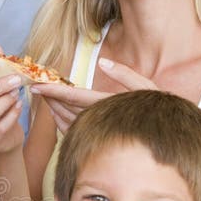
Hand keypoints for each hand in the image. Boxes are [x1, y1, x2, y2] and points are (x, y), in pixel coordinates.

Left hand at [30, 59, 157, 134]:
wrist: (165, 139)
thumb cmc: (159, 110)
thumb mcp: (147, 86)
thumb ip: (125, 74)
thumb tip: (104, 62)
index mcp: (107, 104)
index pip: (74, 96)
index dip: (53, 91)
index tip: (36, 86)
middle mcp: (100, 120)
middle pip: (65, 108)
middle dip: (49, 97)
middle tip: (35, 86)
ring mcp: (97, 132)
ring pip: (66, 121)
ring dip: (53, 109)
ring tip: (44, 96)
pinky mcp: (97, 139)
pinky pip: (72, 131)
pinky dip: (60, 121)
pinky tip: (56, 113)